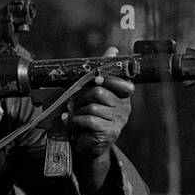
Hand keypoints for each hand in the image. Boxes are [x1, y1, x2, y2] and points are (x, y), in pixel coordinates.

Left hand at [65, 47, 133, 161]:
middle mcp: (125, 107)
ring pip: (92, 106)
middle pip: (100, 92)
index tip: (97, 79)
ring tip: (72, 113)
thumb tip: (113, 49)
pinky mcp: (108, 132)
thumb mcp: (96, 93)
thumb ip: (105, 71)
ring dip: (77, 110)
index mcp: (124, 95)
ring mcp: (118, 121)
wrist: (90, 145)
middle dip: (82, 96)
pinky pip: (88, 119)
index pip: (123, 83)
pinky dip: (74, 120)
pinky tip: (70, 121)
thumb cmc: (92, 115)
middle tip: (74, 102)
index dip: (109, 79)